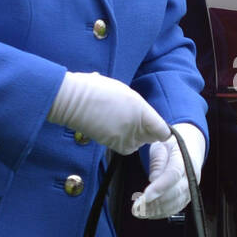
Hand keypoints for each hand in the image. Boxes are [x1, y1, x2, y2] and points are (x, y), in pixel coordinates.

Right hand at [47, 71, 170, 154]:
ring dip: (135, 139)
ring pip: (137, 145)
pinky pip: (124, 148)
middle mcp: (134, 126)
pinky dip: (123, 143)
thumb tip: (139, 112)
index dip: (161, 131)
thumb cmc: (95, 89)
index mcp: (140, 109)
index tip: (157, 128)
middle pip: (151, 139)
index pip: (162, 131)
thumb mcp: (123, 90)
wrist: (73, 100)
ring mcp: (122, 136)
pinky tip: (115, 132)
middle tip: (139, 125)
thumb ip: (137, 106)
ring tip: (124, 127)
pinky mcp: (110, 144)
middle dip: (147, 134)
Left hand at [131, 123, 205, 219]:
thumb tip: (153, 180)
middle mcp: (191, 175)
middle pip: (174, 193)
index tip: (145, 196)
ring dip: (156, 210)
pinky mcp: (188, 196)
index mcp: (185, 159)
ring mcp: (191, 187)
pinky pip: (176, 208)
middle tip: (136, 208)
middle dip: (155, 203)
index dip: (159, 187)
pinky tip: (148, 214)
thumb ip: (158, 162)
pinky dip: (162, 213)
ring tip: (138, 212)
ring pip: (175, 203)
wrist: (190, 145)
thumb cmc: (172, 145)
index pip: (172, 175)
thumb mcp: (162, 146)